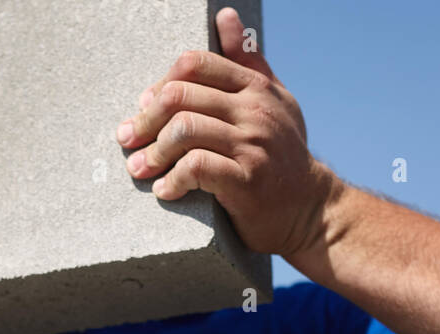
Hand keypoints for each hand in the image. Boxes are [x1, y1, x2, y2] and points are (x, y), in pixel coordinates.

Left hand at [116, 6, 333, 258]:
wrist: (310, 208)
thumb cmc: (282, 154)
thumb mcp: (273, 101)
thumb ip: (246, 62)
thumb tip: (225, 17)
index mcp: (255, 87)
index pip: (194, 64)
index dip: (159, 85)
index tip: (144, 108)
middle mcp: (254, 110)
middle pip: (180, 96)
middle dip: (145, 120)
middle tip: (129, 141)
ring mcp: (252, 145)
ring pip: (183, 130)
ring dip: (153, 152)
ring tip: (141, 168)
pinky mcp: (246, 181)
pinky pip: (195, 167)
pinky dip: (172, 180)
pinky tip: (165, 189)